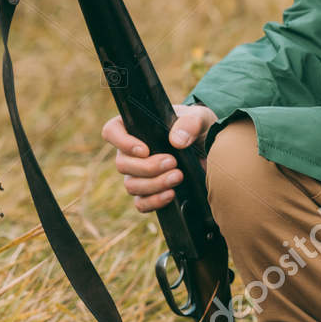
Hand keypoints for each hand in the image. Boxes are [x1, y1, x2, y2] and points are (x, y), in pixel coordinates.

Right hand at [102, 103, 217, 212]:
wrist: (209, 148)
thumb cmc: (196, 128)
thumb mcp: (199, 118)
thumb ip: (190, 123)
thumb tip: (176, 141)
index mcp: (135, 128)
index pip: (111, 132)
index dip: (122, 143)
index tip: (145, 150)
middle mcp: (130, 152)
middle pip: (122, 164)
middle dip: (147, 167)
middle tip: (173, 162)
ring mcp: (137, 174)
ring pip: (131, 185)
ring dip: (154, 184)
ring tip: (178, 176)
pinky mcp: (149, 192)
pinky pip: (141, 203)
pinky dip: (154, 201)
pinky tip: (171, 194)